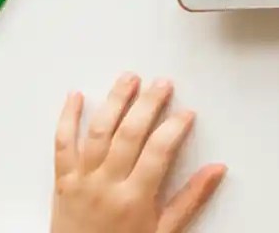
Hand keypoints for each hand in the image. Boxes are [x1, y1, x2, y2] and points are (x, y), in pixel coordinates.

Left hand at [52, 74, 226, 232]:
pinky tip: (76, 97)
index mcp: (134, 199)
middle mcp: (106, 185)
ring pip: (98, 131)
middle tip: (163, 83)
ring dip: (114, 101)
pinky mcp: (62, 181)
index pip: (158, 152)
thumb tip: (217, 170)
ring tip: (129, 78)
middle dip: (148, 104)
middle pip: (129, 133)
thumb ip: (190, 199)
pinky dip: (67, 118)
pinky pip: (62, 144)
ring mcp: (81, 180)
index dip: (174, 128)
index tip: (186, 114)